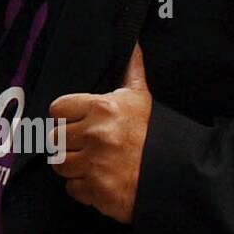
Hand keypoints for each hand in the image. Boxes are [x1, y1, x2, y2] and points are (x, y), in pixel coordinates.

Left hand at [48, 43, 152, 224]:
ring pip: (59, 164)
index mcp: (102, 109)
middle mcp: (95, 135)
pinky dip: (83, 188)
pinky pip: (73, 188)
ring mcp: (95, 164)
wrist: (179, 174)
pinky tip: (99, 180)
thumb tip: (133, 43)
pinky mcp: (98, 191)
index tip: (76, 122)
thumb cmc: (157, 134)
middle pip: (54, 138)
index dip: (65, 117)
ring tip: (91, 163)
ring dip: (72, 165)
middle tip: (84, 145)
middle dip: (67, 142)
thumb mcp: (142, 98)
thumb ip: (132, 71)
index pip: (57, 109)